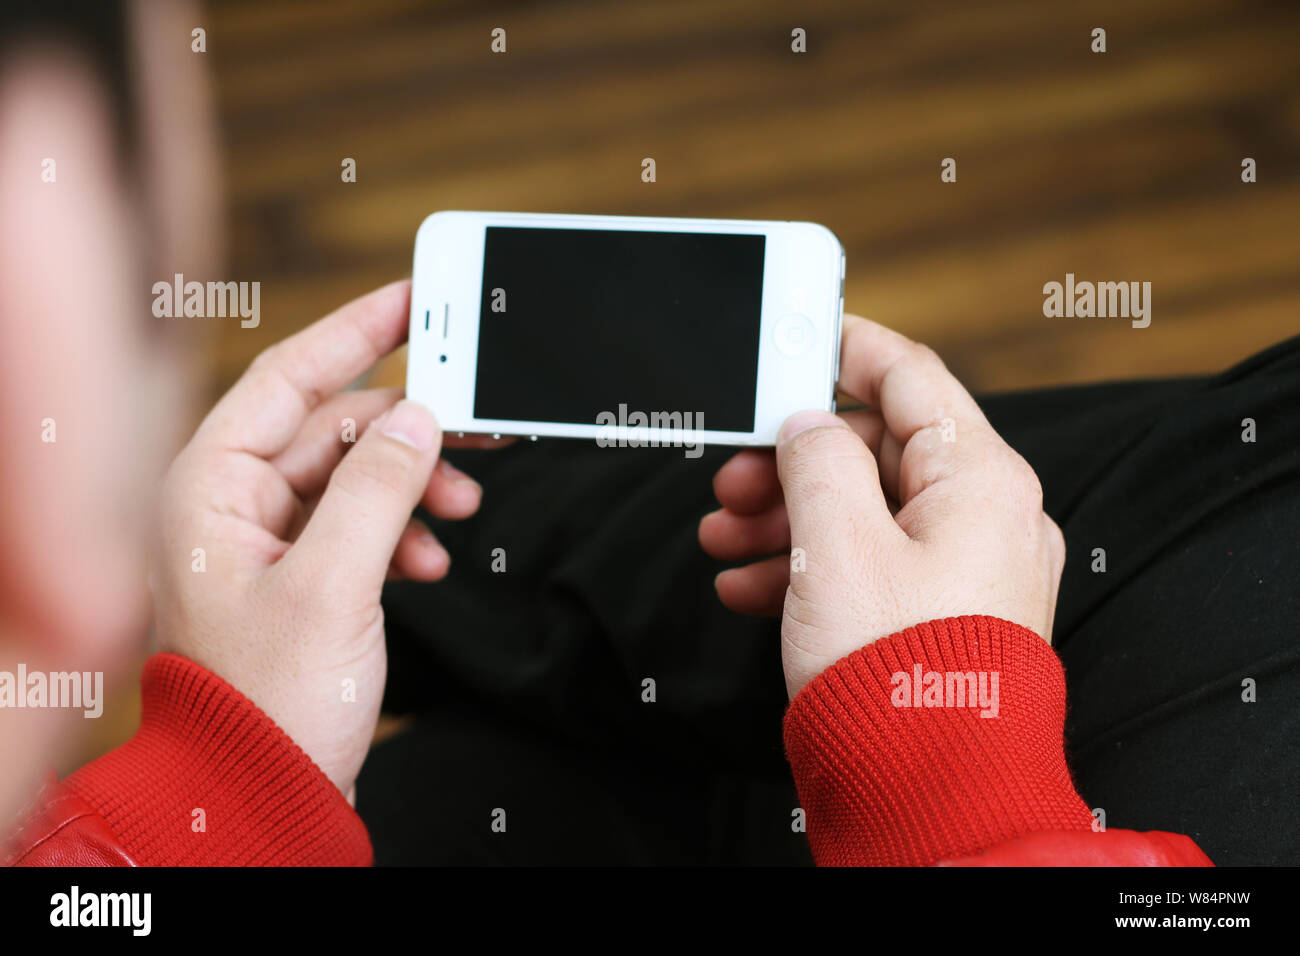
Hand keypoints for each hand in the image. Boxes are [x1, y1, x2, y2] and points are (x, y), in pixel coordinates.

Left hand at [151, 280, 503, 799]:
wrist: (262, 795)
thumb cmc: (266, 706)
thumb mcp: (332, 587)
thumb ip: (377, 491)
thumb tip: (420, 420)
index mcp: (210, 487)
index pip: (289, 378)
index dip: (357, 331)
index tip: (417, 299)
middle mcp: (233, 502)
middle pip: (336, 426)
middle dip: (411, 431)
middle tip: (478, 418)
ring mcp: (267, 539)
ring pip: (358, 475)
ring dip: (416, 488)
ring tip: (461, 512)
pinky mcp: (300, 574)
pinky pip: (361, 522)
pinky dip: (403, 532)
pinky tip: (430, 561)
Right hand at [699, 313, 1064, 698]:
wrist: (925, 791)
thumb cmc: (897, 675)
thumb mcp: (836, 542)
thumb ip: (816, 458)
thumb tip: (807, 425)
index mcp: (980, 480)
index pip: (911, 377)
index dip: (847, 347)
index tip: (798, 334)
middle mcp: (984, 518)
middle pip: (876, 451)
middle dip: (792, 463)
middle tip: (734, 477)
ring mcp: (964, 570)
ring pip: (863, 513)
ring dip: (786, 519)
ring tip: (725, 541)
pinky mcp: (938, 615)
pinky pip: (869, 566)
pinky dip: (808, 567)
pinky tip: (751, 587)